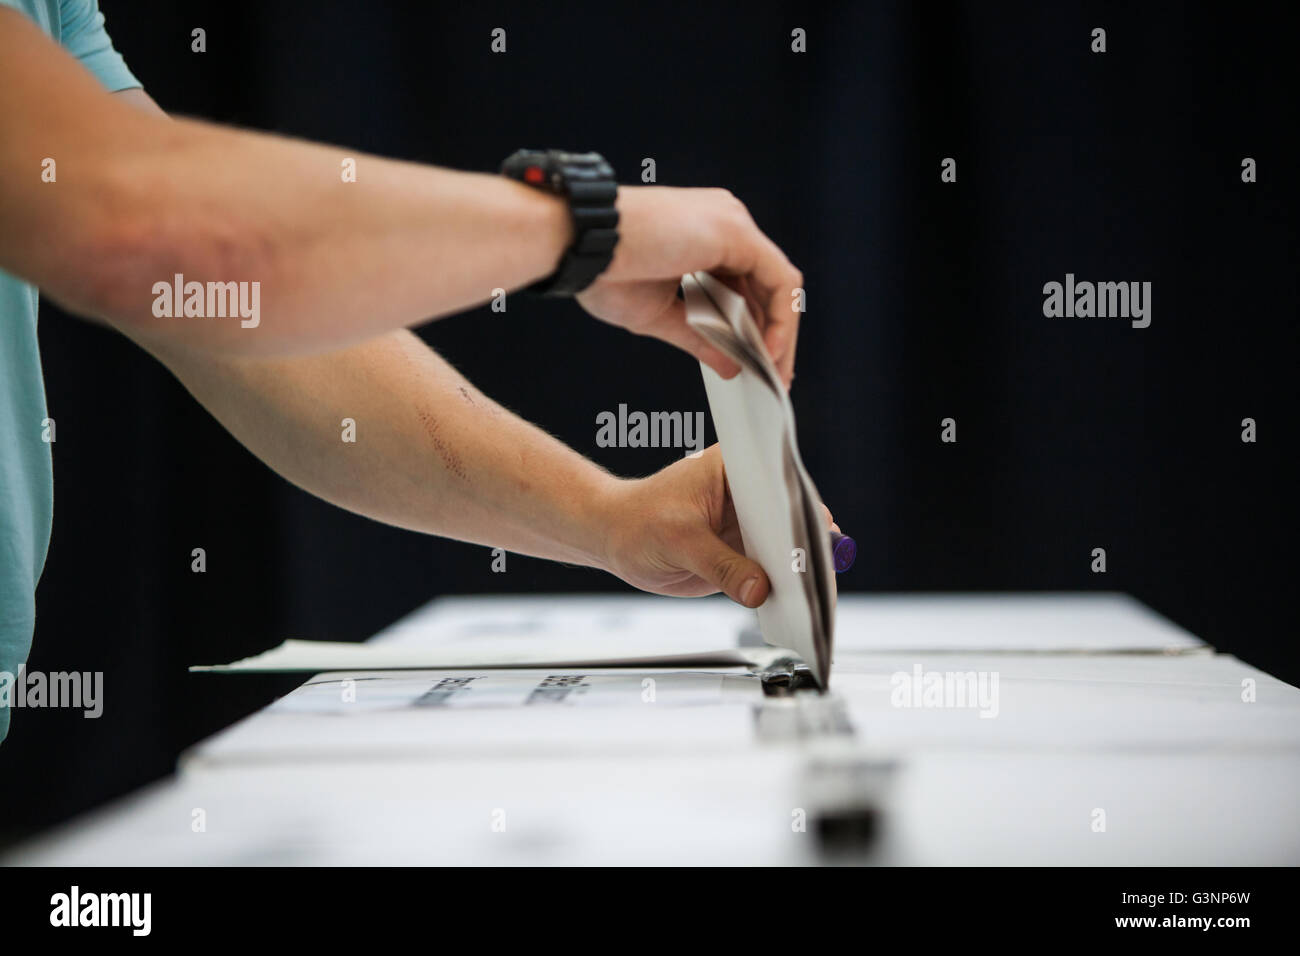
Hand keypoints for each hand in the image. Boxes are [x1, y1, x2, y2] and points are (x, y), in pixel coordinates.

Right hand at [577, 186, 802, 387]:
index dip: (756, 327)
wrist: (579, 243)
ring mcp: (732, 223)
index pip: (745, 285)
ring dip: (780, 332)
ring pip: (777, 284)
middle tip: (773, 379)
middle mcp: (724, 222)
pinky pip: (779, 280)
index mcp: (705, 236)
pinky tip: (768, 351)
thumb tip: (732, 367)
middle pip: (765, 286)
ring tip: (772, 374)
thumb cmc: (605, 271)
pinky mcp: (736, 232)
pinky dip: (780, 318)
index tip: (757, 366)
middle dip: (772, 336)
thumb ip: (700, 338)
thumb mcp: (660, 315)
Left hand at [600, 445, 835, 606]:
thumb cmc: (638, 521)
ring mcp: (749, 522)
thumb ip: (721, 565)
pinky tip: (791, 598)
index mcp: (734, 467)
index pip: (780, 484)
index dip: (800, 508)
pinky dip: (782, 583)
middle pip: (792, 515)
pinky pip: (772, 568)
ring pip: (787, 544)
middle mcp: (748, 492)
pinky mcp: (745, 550)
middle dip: (805, 542)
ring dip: (797, 567)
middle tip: (815, 569)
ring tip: (809, 590)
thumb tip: (759, 588)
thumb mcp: (679, 540)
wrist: (615, 537)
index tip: (813, 534)